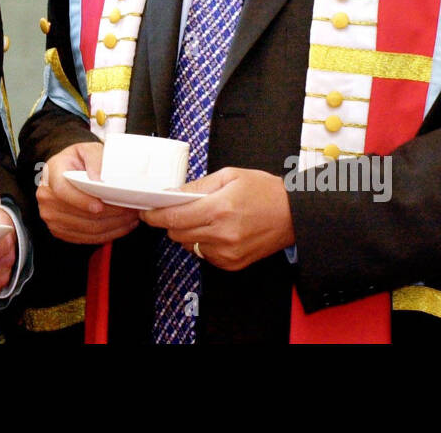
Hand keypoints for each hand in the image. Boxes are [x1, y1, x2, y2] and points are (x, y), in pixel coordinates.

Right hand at [36, 142, 139, 243]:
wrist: (69, 171)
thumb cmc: (80, 160)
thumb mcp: (88, 149)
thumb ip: (95, 159)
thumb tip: (98, 179)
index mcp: (52, 173)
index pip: (63, 191)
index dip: (82, 201)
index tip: (100, 206)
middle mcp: (47, 196)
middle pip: (79, 214)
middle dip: (110, 213)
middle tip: (131, 208)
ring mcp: (51, 216)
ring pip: (87, 229)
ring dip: (114, 225)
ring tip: (131, 216)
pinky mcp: (60, 231)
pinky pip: (87, 238)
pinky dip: (108, 234)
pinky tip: (122, 225)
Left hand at [139, 167, 293, 270]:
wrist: (294, 214)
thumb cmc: (265, 191)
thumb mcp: (229, 176)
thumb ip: (197, 186)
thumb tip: (172, 194)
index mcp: (219, 209)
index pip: (173, 217)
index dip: (154, 215)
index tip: (147, 212)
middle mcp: (222, 234)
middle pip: (176, 233)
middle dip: (171, 221)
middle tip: (179, 209)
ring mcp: (227, 253)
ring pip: (188, 245)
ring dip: (188, 232)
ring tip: (206, 218)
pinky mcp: (232, 264)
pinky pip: (204, 255)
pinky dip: (203, 243)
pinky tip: (217, 231)